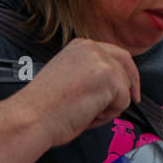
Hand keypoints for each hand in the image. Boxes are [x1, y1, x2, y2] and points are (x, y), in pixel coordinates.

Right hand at [15, 39, 140, 146]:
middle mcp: (92, 49)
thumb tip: (111, 84)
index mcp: (81, 46)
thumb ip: (90, 72)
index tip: (130, 87)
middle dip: (129, 86)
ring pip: (125, 88)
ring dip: (110, 106)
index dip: (126, 72)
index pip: (115, 54)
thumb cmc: (44, 106)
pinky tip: (88, 115)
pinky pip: (124, 102)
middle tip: (128, 101)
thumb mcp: (69, 76)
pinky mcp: (109, 78)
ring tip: (86, 112)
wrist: (32, 117)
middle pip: (126, 65)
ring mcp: (101, 61)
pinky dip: (108, 115)